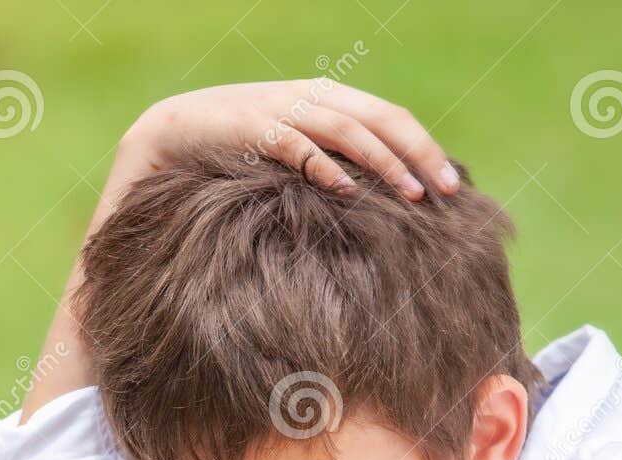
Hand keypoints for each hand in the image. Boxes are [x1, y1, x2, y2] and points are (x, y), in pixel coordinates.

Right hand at [124, 81, 459, 200]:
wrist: (170, 134)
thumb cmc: (236, 151)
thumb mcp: (292, 152)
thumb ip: (329, 161)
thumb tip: (376, 200)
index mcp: (326, 99)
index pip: (390, 116)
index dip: (424, 147)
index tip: (451, 186)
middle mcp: (310, 98)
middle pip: (380, 119)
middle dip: (418, 154)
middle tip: (444, 193)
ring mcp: (283, 110)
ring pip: (348, 130)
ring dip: (384, 162)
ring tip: (409, 194)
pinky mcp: (253, 130)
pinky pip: (298, 146)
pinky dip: (325, 167)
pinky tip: (347, 190)